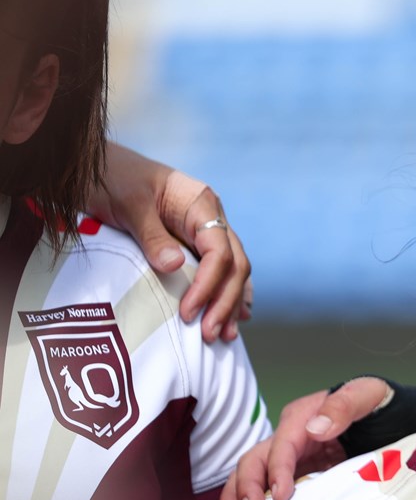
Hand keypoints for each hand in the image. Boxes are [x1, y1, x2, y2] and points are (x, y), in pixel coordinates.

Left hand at [91, 142, 251, 342]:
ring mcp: (207, 229)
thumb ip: (152, 235)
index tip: (189, 312)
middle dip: (225, 302)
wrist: (97, 164)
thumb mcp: (127, 204)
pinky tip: (234, 315)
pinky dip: (229, 292)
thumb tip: (175, 268)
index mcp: (202, 203)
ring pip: (234, 270)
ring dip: (231, 303)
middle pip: (235, 265)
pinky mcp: (195, 241)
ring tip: (224, 335)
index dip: (209, 285)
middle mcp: (212, 217)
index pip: (220, 252)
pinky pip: (222, 270)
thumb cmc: (111, 178)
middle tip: (210, 335)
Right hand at [215, 378, 392, 499]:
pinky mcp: (298, 475)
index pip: (282, 444)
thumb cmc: (379, 405)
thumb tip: (316, 428)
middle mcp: (289, 437)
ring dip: (238, 496)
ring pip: (253, 475)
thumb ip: (344, 406)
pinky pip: (269, 488)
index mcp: (302, 417)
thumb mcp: (368, 395)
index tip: (282, 495)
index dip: (277, 469)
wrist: (393, 417)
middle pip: (255, 459)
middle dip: (246, 486)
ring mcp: (291, 458)